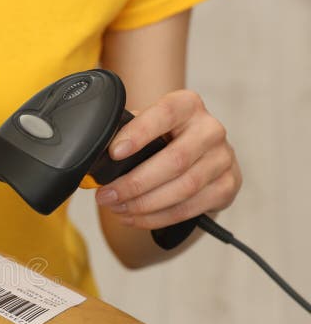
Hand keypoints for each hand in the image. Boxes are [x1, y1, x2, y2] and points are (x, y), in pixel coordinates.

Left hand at [95, 90, 241, 228]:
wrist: (197, 157)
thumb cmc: (162, 140)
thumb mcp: (144, 127)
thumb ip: (124, 133)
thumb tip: (95, 155)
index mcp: (187, 105)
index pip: (165, 114)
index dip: (139, 133)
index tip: (114, 153)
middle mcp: (210, 129)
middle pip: (175, 160)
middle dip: (135, 183)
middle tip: (106, 196)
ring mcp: (223, 158)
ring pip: (184, 188)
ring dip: (144, 204)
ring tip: (117, 209)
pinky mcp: (227, 186)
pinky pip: (190, 208)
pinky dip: (157, 218)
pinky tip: (134, 218)